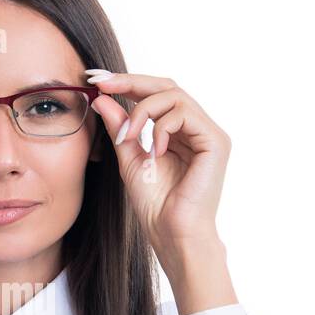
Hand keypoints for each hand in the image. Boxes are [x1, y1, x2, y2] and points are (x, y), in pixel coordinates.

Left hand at [86, 70, 230, 257]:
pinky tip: (154, 150)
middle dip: (131, 82)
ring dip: (142, 111)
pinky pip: (185, 114)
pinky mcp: (216, 141)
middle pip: (167, 86)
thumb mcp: (129, 158)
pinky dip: (161, 127)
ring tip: (127, 136)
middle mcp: (198, 129)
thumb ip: (120, 127)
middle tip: (102, 84)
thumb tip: (101, 98)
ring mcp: (209, 133)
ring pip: (174, 95)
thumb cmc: (156, 205)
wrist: (172, 233)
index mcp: (180, 132)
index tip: (98, 81)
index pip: (157, 95)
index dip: (128, 83)